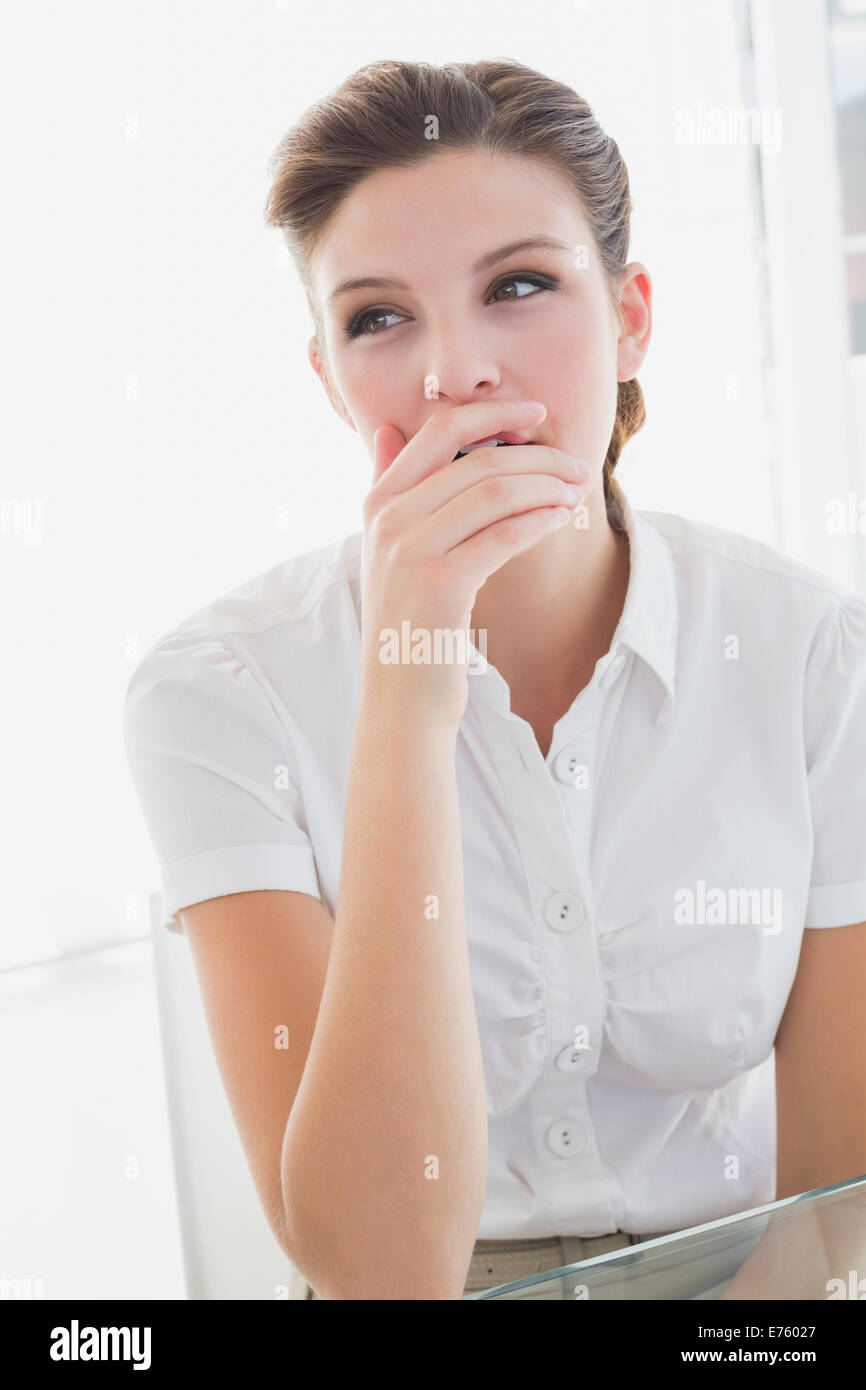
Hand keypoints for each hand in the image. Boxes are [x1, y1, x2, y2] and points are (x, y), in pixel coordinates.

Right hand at [359, 399, 589, 730]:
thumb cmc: (407, 622)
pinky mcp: (440, 585)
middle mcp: (388, 520)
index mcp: (377, 502)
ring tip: (576, 491)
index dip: (493, 412)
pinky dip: (540, 520)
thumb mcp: (385, 549)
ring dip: (546, 486)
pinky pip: (503, 535)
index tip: (536, 414)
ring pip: (494, 491)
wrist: (400, 698)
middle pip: (477, 460)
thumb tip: (388, 428)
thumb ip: (387, 488)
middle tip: (575, 464)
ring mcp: (410, 552)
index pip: (439, 431)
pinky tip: (562, 518)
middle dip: (537, 457)